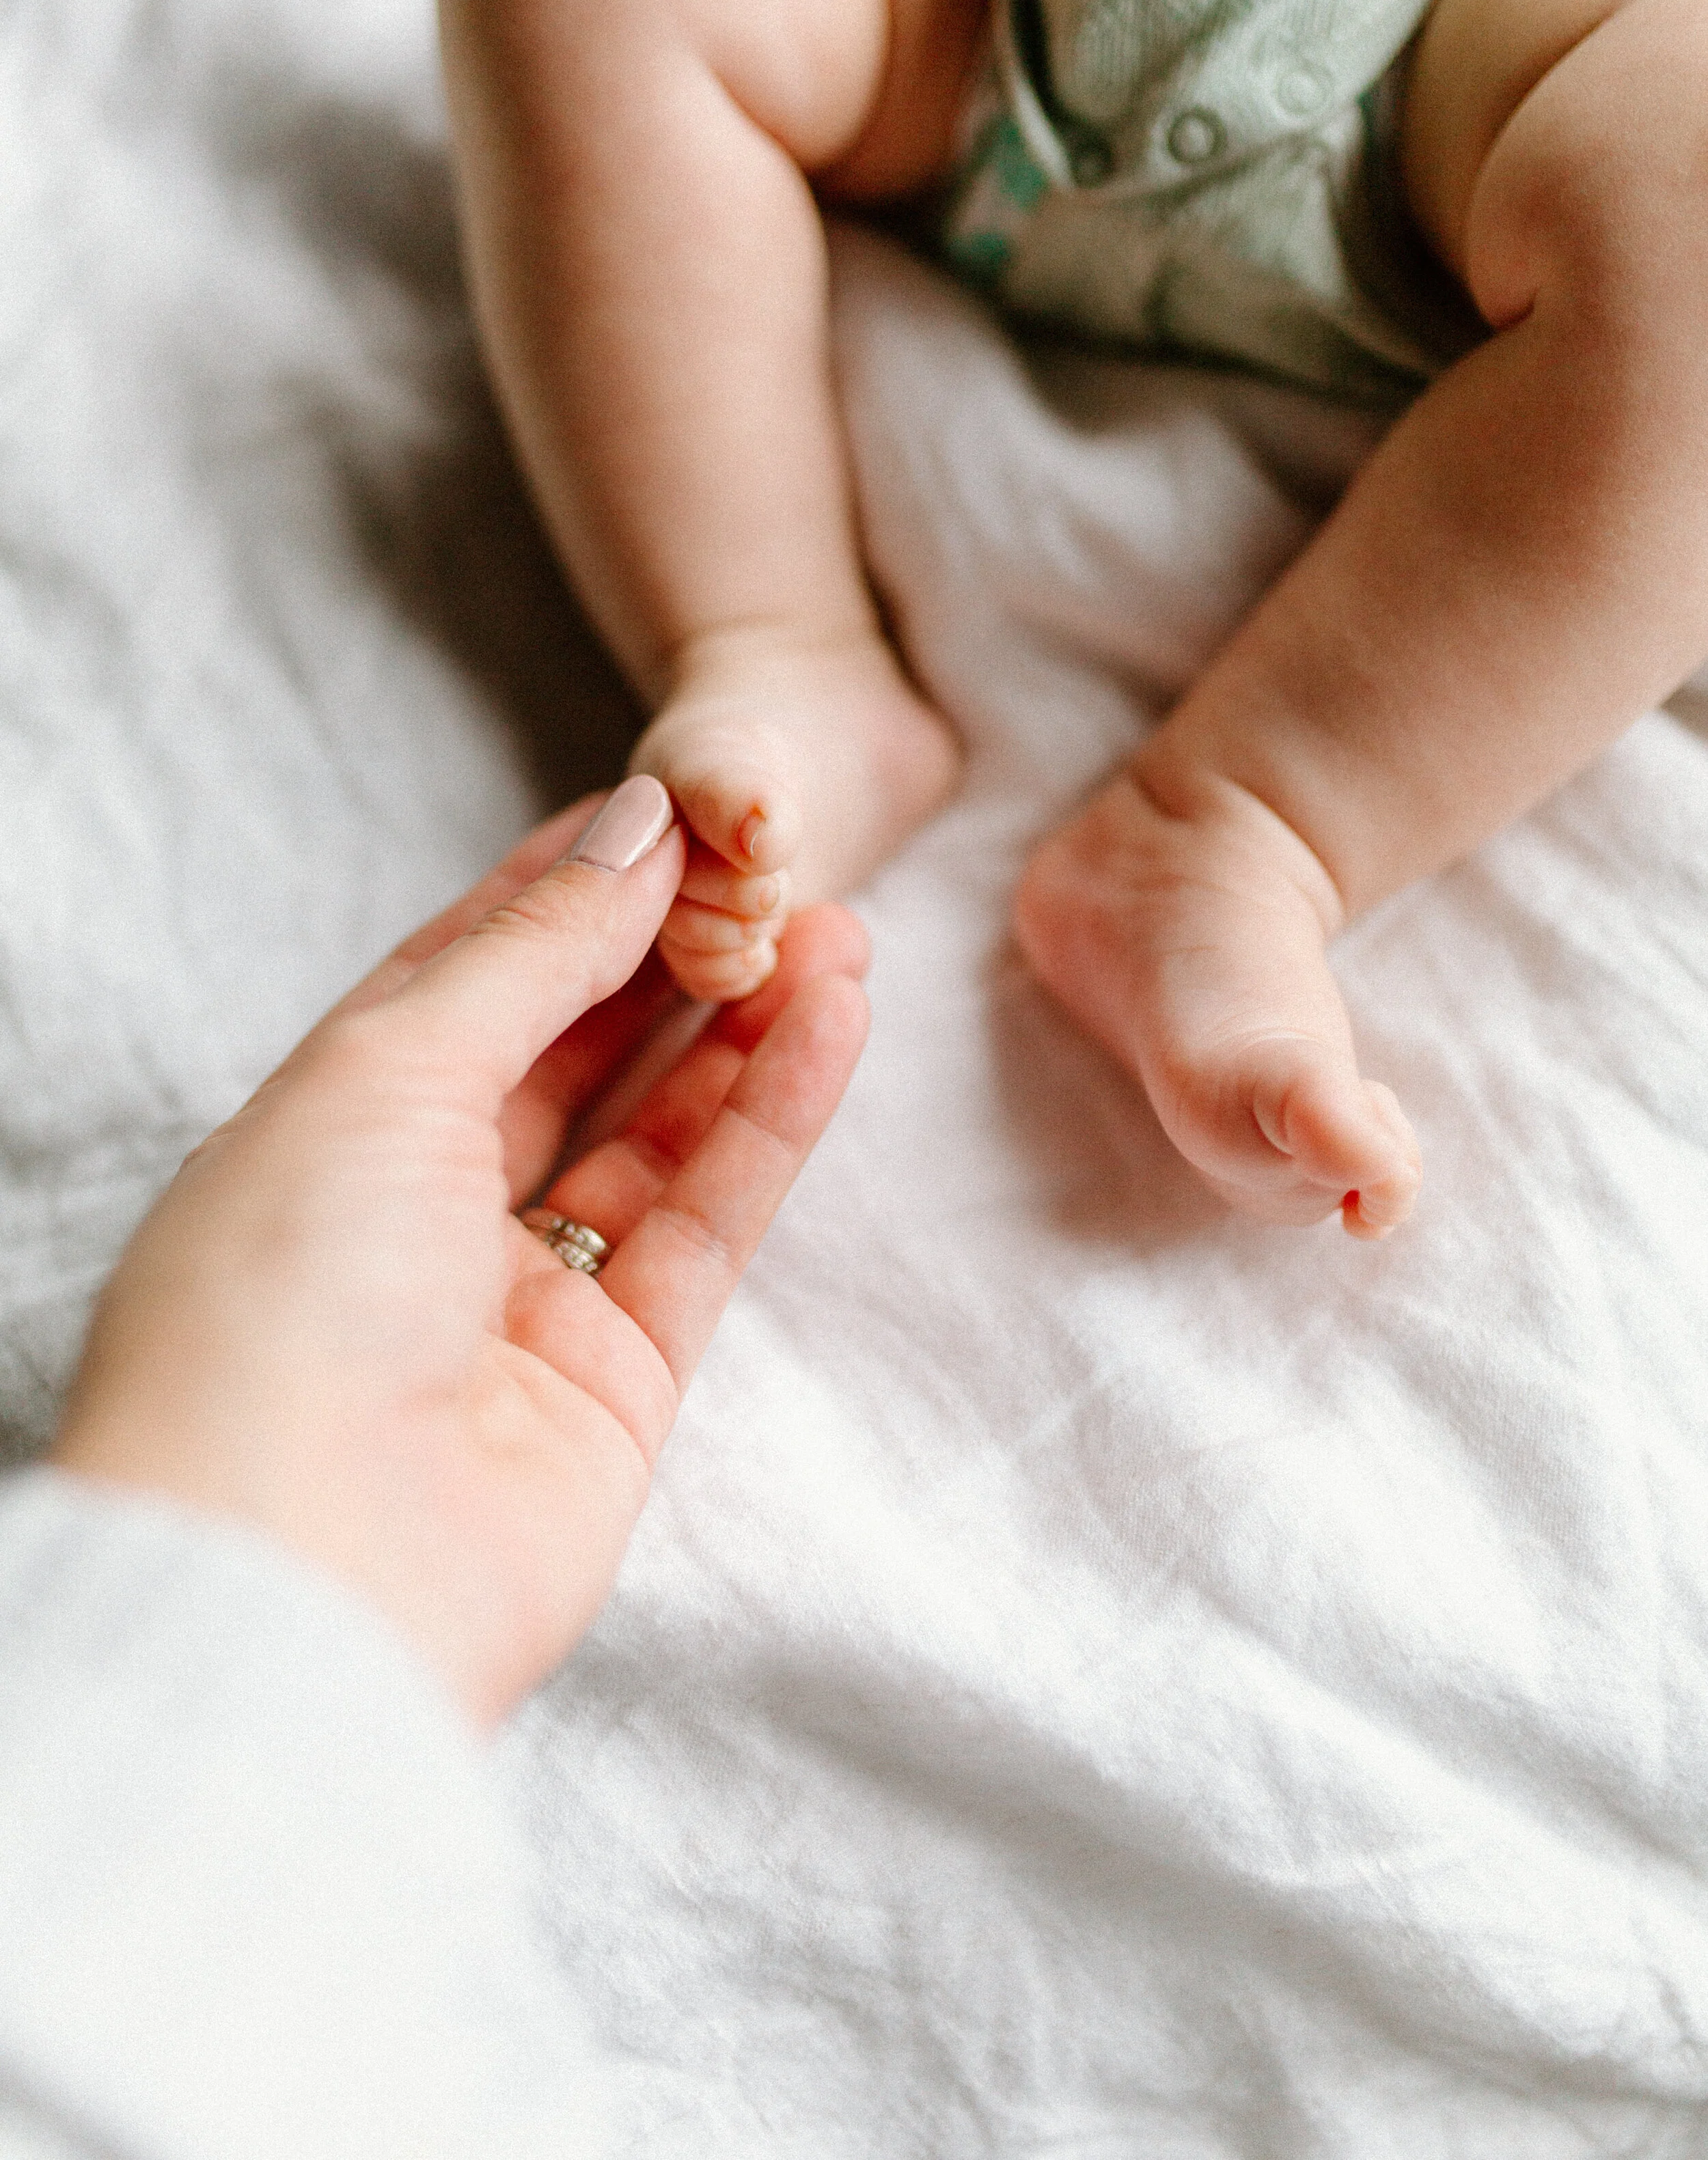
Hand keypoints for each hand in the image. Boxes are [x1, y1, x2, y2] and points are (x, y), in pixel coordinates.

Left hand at [52, 780, 868, 1723]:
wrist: (306, 1572)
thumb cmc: (286, 1299)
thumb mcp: (390, 1071)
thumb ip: (529, 954)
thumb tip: (630, 831)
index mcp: (329, 1125)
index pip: (463, 976)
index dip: (565, 891)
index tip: (669, 813)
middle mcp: (422, 1208)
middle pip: (572, 1051)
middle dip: (673, 956)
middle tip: (778, 872)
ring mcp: (523, 1295)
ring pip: (659, 1132)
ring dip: (747, 1028)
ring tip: (839, 931)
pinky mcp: (618, 1377)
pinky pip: (709, 1219)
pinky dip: (772, 1119)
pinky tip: (831, 1024)